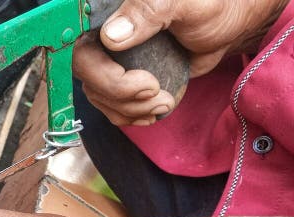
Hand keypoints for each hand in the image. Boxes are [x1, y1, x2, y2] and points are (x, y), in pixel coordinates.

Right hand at [73, 0, 288, 125]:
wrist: (227, 25)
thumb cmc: (210, 4)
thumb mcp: (183, 2)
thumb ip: (148, 10)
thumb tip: (111, 37)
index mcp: (107, 13)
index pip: (79, 45)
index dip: (99, 71)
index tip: (138, 80)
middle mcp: (101, 35)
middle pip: (86, 74)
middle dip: (119, 94)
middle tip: (155, 91)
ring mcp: (110, 60)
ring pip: (97, 94)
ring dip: (129, 109)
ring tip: (163, 102)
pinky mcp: (122, 79)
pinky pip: (110, 106)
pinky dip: (130, 116)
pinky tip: (153, 112)